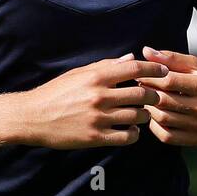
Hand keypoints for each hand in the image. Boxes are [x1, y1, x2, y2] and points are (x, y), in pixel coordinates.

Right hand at [22, 53, 166, 149]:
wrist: (33, 117)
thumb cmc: (56, 92)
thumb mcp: (79, 73)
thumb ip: (106, 66)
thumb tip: (130, 58)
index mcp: (96, 77)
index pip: (134, 68)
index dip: (153, 69)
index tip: (163, 71)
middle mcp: (100, 96)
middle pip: (142, 93)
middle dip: (154, 95)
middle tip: (155, 97)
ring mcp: (99, 118)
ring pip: (138, 116)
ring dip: (144, 115)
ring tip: (141, 114)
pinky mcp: (96, 137)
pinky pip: (126, 136)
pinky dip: (133, 134)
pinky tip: (130, 130)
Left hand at [135, 46, 196, 145]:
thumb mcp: (194, 65)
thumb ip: (170, 58)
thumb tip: (145, 51)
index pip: (170, 81)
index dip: (151, 78)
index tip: (141, 75)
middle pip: (164, 101)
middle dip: (148, 94)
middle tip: (141, 88)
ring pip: (163, 119)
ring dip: (149, 109)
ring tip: (148, 101)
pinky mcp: (196, 140)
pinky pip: (167, 136)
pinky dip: (155, 126)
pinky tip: (155, 116)